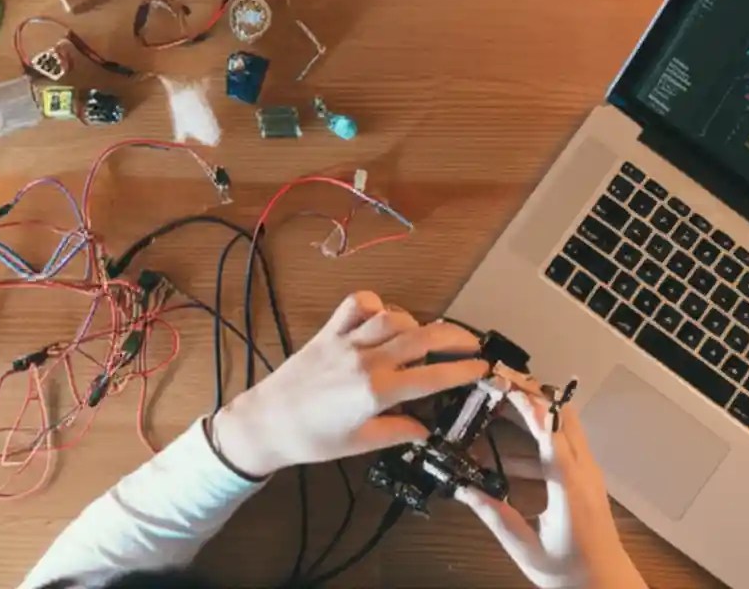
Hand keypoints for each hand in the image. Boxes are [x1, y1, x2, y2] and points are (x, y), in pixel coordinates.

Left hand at [211, 291, 488, 477]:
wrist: (265, 423)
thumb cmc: (312, 440)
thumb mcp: (360, 444)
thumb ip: (397, 431)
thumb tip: (425, 428)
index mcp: (376, 392)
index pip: (432, 377)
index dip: (463, 371)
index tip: (483, 367)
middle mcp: (365, 361)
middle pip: (422, 338)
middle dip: (455, 337)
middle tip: (472, 343)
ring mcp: (346, 342)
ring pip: (394, 317)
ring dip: (418, 323)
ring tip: (428, 337)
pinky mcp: (328, 332)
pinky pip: (357, 305)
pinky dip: (377, 305)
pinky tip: (385, 318)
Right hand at [456, 393, 645, 588]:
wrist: (606, 585)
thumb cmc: (569, 572)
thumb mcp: (526, 548)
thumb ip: (495, 516)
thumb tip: (463, 489)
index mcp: (570, 488)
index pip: (551, 433)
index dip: (529, 406)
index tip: (505, 385)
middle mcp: (584, 472)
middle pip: (563, 415)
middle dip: (532, 393)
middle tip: (498, 382)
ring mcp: (589, 473)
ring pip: (565, 425)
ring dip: (534, 411)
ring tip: (496, 407)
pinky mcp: (586, 478)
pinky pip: (564, 445)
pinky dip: (538, 436)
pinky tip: (506, 453)